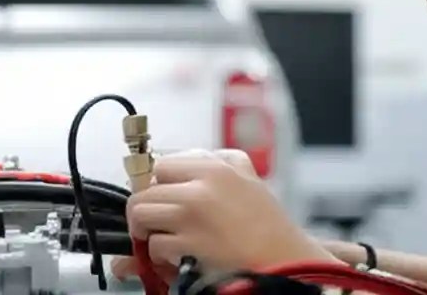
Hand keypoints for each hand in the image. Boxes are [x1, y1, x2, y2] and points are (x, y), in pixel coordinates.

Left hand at [125, 149, 337, 273]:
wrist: (285, 262)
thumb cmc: (270, 229)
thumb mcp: (250, 180)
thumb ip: (221, 164)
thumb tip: (185, 165)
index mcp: (215, 168)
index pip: (162, 165)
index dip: (157, 184)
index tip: (161, 197)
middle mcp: (199, 188)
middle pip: (145, 191)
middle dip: (145, 210)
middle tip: (153, 224)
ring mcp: (191, 217)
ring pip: (141, 215)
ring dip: (146, 232)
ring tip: (161, 241)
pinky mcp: (186, 246)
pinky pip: (154, 246)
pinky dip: (159, 257)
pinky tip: (177, 259)